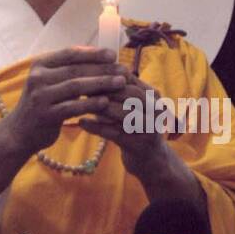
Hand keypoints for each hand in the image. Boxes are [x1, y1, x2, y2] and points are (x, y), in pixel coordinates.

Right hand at [4, 46, 124, 155]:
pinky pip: (73, 107)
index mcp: (40, 65)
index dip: (93, 53)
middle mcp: (37, 78)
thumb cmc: (43, 104)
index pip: (70, 54)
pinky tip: (106, 102)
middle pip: (76, 69)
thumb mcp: (50, 83)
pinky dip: (91, 104)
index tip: (113, 54)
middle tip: (123, 70)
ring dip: (101, 83)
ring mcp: (40, 96)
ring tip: (120, 83)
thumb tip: (100, 56)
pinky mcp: (46, 115)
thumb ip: (68, 70)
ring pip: (76, 86)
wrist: (20, 132)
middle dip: (102, 69)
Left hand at [79, 71, 204, 206]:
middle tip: (81, 86)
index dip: (108, 75)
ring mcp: (148, 129)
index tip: (86, 72)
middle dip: (104, 89)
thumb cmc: (135, 129)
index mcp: (154, 98)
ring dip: (99, 107)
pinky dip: (96, 127)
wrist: (152, 161)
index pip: (130, 80)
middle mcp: (155, 111)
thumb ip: (118, 91)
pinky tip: (81, 122)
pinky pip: (114, 133)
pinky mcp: (138, 146)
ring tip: (79, 103)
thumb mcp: (132, 107)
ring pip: (122, 113)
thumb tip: (92, 72)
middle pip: (129, 94)